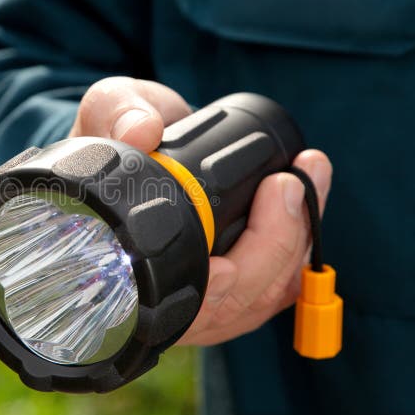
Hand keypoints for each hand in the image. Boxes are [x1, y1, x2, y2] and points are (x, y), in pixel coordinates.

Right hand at [69, 76, 332, 345]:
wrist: (140, 140)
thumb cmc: (116, 134)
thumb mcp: (105, 110)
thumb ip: (115, 112)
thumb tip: (141, 133)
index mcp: (126, 263)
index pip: (168, 302)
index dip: (208, 295)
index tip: (228, 270)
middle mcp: (165, 293)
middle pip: (233, 304)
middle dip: (274, 246)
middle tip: (288, 182)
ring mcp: (203, 296)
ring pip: (261, 298)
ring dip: (296, 240)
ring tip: (310, 171)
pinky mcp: (237, 284)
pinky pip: (277, 287)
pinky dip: (300, 245)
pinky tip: (310, 197)